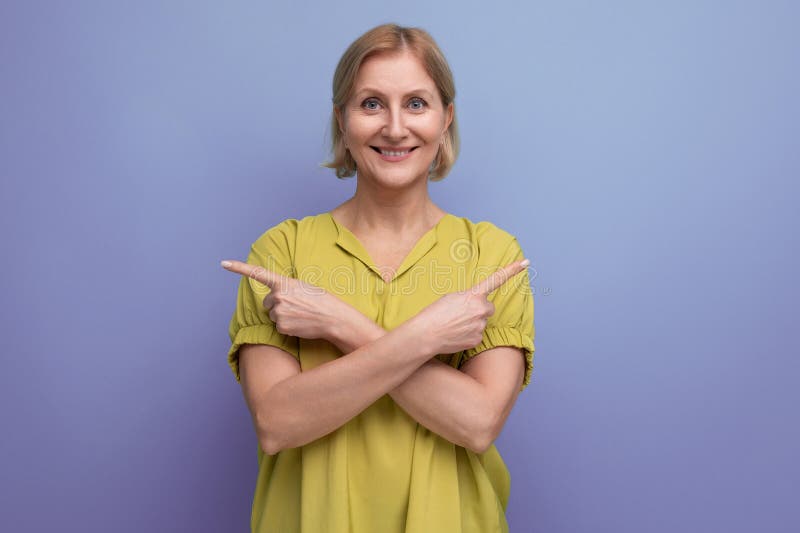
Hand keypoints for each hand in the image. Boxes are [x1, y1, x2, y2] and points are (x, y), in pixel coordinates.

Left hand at [221, 259, 347, 341]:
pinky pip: (278, 326)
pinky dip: (288, 326)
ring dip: (284, 315)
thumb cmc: (321, 300)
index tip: (223, 263)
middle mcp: (277, 296)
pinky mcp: (281, 326)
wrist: (333, 318)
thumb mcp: (303, 286)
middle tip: (297, 305)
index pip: (257, 273)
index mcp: (283, 283)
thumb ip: (286, 288)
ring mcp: (278, 312)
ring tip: (301, 314)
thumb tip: (275, 299)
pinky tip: (300, 323)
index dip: (239, 268)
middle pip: (267, 302)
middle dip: (278, 304)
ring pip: (273, 315)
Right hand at [413, 258, 529, 354]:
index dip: (512, 270)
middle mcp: (481, 309)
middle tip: (462, 314)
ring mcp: (481, 326)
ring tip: (455, 325)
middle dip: (479, 310)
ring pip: (482, 322)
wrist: (426, 335)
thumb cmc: (434, 314)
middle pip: (488, 308)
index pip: (496, 279)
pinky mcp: (478, 339)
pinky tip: (456, 334)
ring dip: (472, 322)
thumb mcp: (451, 298)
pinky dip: (469, 334)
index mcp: (474, 295)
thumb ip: (468, 299)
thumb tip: (474, 308)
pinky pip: (477, 334)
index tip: (526, 262)